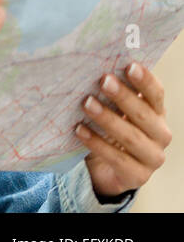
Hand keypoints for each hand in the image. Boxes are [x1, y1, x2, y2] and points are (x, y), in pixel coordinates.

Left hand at [77, 62, 170, 199]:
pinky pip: (117, 159)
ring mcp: (152, 157)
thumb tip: (91, 68)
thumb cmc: (109, 131)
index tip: (129, 65)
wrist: (105, 169)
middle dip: (123, 96)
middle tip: (103, 80)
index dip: (145, 80)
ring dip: (108, 119)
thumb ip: (111, 95)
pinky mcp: (138, 176)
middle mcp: (160, 135)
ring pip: (131, 137)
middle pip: (144, 114)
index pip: (156, 94)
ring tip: (86, 103)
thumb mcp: (113, 111)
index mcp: (157, 114)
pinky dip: (97, 143)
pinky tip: (80, 130)